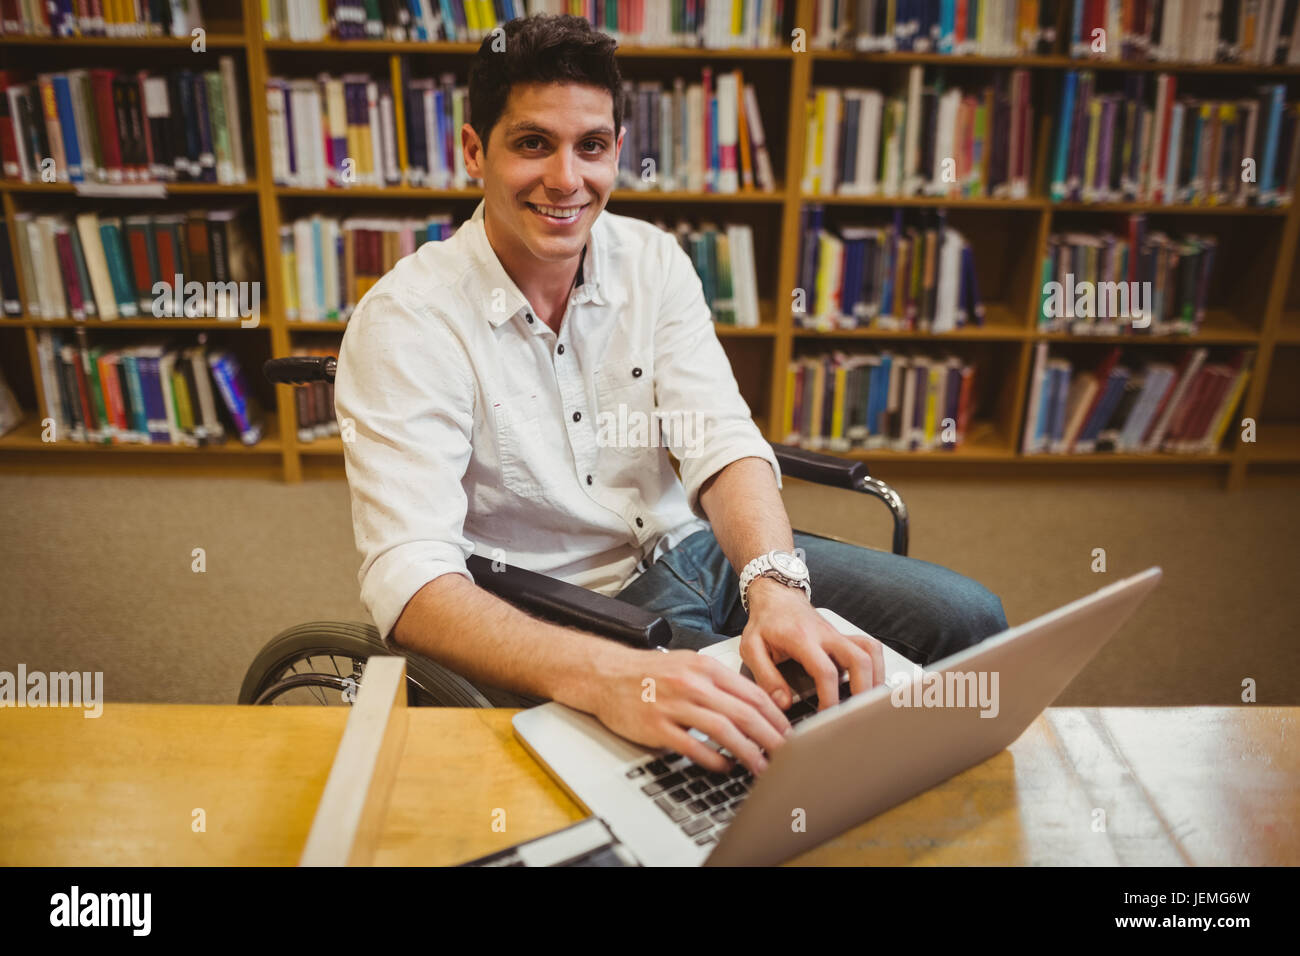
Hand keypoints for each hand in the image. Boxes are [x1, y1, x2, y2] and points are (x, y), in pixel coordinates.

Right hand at [588, 645, 792, 775]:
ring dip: (748, 752)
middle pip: (743, 713)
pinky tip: (725, 766)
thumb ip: (720, 683)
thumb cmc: (649, 673)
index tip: (790, 734)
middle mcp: (692, 684)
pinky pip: (692, 746)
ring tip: (762, 767)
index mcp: (704, 668)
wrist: (605, 674)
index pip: (752, 693)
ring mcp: (674, 705)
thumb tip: (756, 707)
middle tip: (787, 755)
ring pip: (723, 730)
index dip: (776, 717)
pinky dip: (713, 759)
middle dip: (771, 737)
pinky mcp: (656, 726)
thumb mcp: (689, 665)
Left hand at [741, 577, 885, 712]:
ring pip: (870, 653)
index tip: (826, 716)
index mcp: (802, 638)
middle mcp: (826, 635)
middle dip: (863, 690)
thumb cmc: (765, 622)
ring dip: (874, 678)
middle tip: (855, 714)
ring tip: (867, 703)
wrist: (777, 597)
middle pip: (859, 660)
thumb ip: (765, 676)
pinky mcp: (844, 637)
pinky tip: (870, 684)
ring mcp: (838, 634)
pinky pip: (869, 647)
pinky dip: (876, 666)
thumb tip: (783, 703)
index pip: (825, 671)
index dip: (830, 697)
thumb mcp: (751, 648)